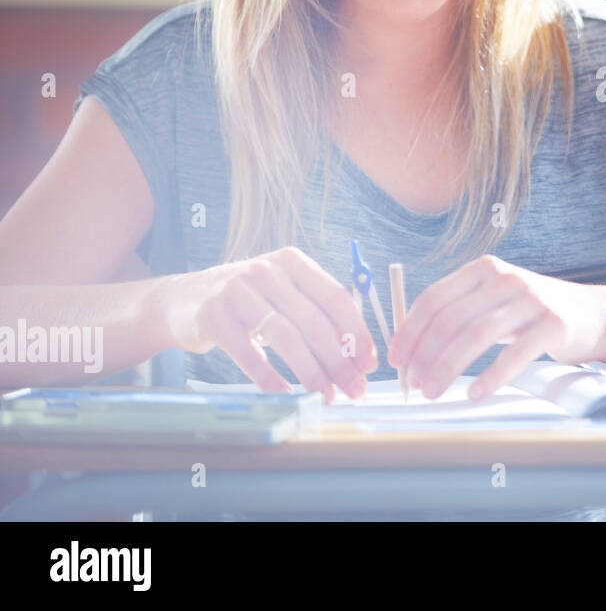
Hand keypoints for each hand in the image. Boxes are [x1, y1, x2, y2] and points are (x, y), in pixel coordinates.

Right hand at [161, 246, 377, 400]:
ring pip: (286, 338)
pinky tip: (286, 393)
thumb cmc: (246, 302)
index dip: (357, 333)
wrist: (183, 301)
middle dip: (339, 361)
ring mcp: (236, 291)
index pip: (336, 299)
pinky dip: (269, 376)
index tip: (369, 363)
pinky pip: (248, 353)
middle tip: (353, 389)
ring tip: (326, 395)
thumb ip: (317, 315)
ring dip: (311, 372)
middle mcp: (266, 271)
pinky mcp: (212, 315)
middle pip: (314, 322)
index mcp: (292, 263)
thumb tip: (358, 355)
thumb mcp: (282, 295)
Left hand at [388, 255, 605, 400]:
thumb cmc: (535, 313)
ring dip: (448, 368)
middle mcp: (506, 278)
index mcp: (484, 270)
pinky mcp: (553, 324)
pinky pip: (515, 353)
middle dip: (425, 355)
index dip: (409, 331)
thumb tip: (412, 348)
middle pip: (451, 319)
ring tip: (434, 392)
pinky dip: (490, 376)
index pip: (434, 298)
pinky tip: (475, 393)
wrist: (593, 314)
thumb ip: (461, 312)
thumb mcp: (497, 300)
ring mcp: (531, 299)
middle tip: (413, 384)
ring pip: (477, 335)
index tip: (397, 360)